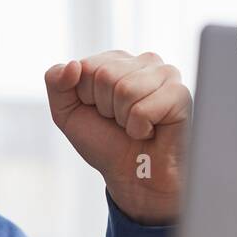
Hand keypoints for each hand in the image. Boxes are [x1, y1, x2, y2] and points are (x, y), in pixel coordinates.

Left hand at [43, 50, 191, 224]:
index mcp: (116, 60)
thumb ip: (56, 82)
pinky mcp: (180, 94)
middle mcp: (143, 61)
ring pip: (125, 89)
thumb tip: (73, 64)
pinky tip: (150, 131)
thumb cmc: (106, 142)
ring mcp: (165, 74)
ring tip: (135, 126)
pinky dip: (139, 129)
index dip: (85, 98)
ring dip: (123, 118)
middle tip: (120, 122)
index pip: (85, 67)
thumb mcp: (67, 113)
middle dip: (105, 108)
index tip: (101, 112)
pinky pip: (143, 109)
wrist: (133, 176)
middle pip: (104, 75)